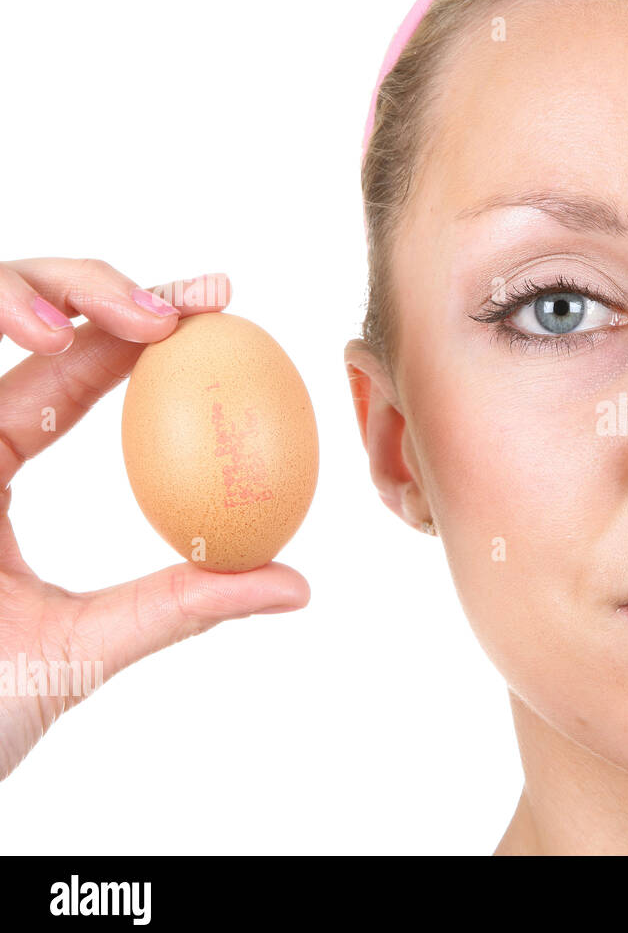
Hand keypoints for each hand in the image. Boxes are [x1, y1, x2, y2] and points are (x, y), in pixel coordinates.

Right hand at [0, 259, 308, 780]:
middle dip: (91, 283)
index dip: (135, 326)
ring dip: (31, 288)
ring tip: (127, 322)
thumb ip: (176, 606)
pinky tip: (49, 335)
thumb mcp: (83, 649)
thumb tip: (294, 584)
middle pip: (13, 314)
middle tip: (182, 309)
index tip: (219, 303)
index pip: (65, 375)